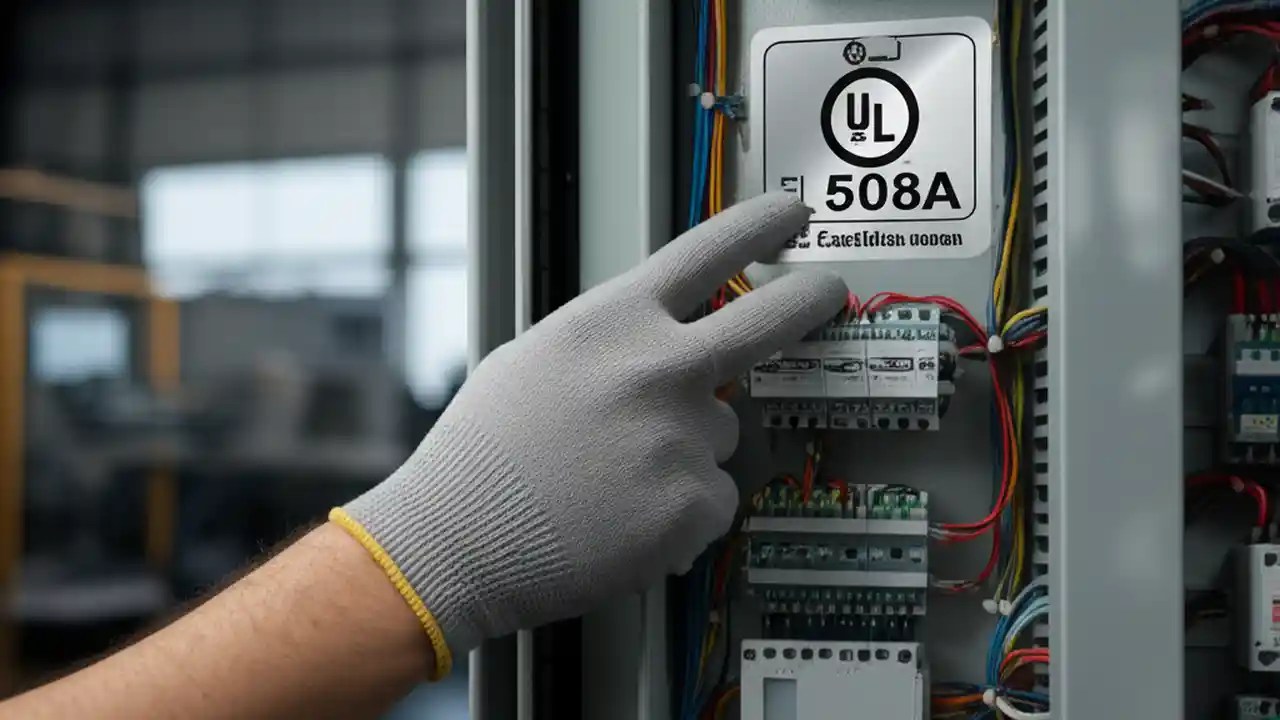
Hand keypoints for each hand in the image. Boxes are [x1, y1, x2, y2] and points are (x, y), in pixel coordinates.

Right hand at [332, 192, 846, 678]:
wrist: (459, 540)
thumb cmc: (485, 454)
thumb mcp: (537, 359)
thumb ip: (611, 342)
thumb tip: (656, 342)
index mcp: (612, 323)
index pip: (706, 252)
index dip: (757, 226)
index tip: (788, 215)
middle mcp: (659, 369)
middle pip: (766, 321)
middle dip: (807, 301)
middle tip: (824, 293)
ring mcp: (683, 437)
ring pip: (721, 432)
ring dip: (689, 450)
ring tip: (617, 478)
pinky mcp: (694, 504)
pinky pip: (714, 498)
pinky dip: (682, 510)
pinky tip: (626, 517)